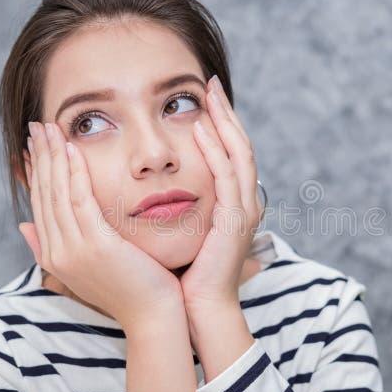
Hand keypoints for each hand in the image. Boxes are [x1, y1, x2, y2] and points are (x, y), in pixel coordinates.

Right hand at [18, 120, 184, 335]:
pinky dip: (74, 172)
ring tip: (49, 127)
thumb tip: (25, 227)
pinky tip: (72, 149)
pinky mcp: (95, 246)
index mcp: (53, 257)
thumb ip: (59, 245)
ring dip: (52, 156)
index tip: (36, 146)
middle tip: (37, 125)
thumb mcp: (88, 267)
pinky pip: (79, 199)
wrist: (155, 317)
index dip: (36, 172)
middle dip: (39, 157)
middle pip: (43, 194)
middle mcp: (56, 253)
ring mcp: (73, 251)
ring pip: (56, 192)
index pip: (39, 205)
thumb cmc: (132, 289)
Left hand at [179, 75, 263, 317]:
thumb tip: (148, 189)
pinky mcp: (234, 220)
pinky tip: (201, 130)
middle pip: (239, 145)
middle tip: (209, 83)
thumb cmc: (184, 274)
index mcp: (232, 203)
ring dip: (224, 121)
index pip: (229, 153)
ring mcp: (243, 210)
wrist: (196, 309)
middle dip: (225, 113)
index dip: (219, 123)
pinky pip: (228, 176)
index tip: (200, 98)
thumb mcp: (181, 230)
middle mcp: (243, 202)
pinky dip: (216, 151)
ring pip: (239, 153)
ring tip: (209, 94)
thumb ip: (174, 205)